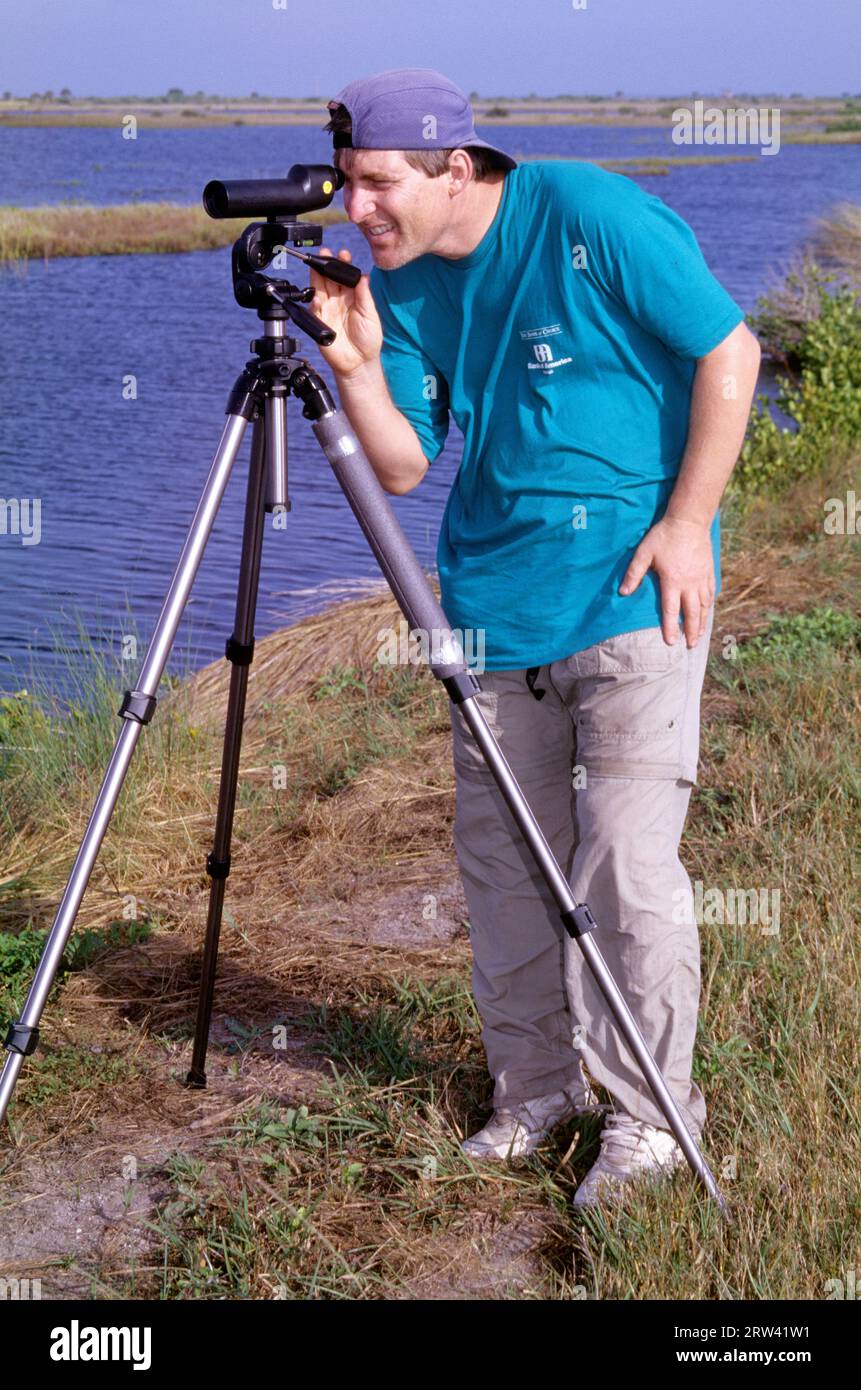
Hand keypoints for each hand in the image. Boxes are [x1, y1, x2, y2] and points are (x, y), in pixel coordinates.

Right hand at [308, 247, 382, 377]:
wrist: (359, 362)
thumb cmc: (368, 340)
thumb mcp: (371, 316)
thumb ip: (365, 297)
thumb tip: (363, 276)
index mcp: (351, 297)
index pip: (344, 276)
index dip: (342, 265)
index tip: (343, 255)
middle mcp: (338, 301)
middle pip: (328, 278)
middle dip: (326, 265)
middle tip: (325, 253)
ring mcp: (327, 311)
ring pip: (318, 290)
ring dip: (316, 277)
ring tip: (316, 266)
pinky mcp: (319, 323)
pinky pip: (314, 311)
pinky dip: (314, 304)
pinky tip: (318, 299)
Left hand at [618, 515, 714, 646]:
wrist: (689, 520)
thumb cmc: (664, 536)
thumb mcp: (644, 553)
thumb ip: (633, 573)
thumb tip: (622, 593)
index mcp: (673, 581)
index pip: (671, 611)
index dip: (671, 628)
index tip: (671, 642)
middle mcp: (690, 584)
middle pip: (692, 613)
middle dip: (690, 631)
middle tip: (689, 646)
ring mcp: (702, 578)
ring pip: (704, 606)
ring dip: (702, 622)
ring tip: (698, 635)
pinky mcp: (709, 571)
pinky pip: (711, 593)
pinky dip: (710, 605)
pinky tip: (707, 612)